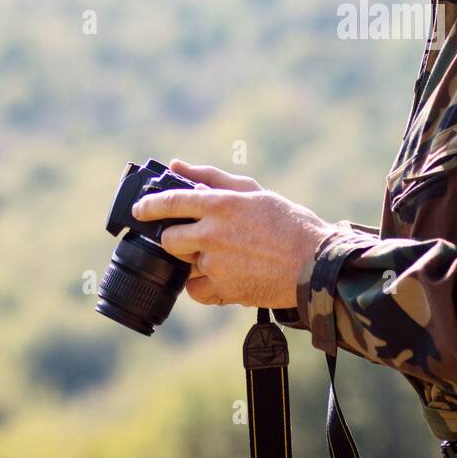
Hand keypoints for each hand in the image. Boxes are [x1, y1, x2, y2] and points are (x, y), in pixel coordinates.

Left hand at [131, 159, 337, 309]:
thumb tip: (176, 166)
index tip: (140, 210)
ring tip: (223, 257)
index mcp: (221, 205)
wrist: (316, 265)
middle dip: (176, 238)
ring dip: (194, 261)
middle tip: (195, 237)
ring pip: (184, 265)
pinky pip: (196, 291)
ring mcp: (216, 265)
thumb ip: (212, 178)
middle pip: (170, 239)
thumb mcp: (255, 193)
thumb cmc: (290, 224)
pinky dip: (203, 286)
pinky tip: (222, 276)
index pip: (170, 201)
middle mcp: (213, 234)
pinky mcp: (224, 291)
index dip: (149, 206)